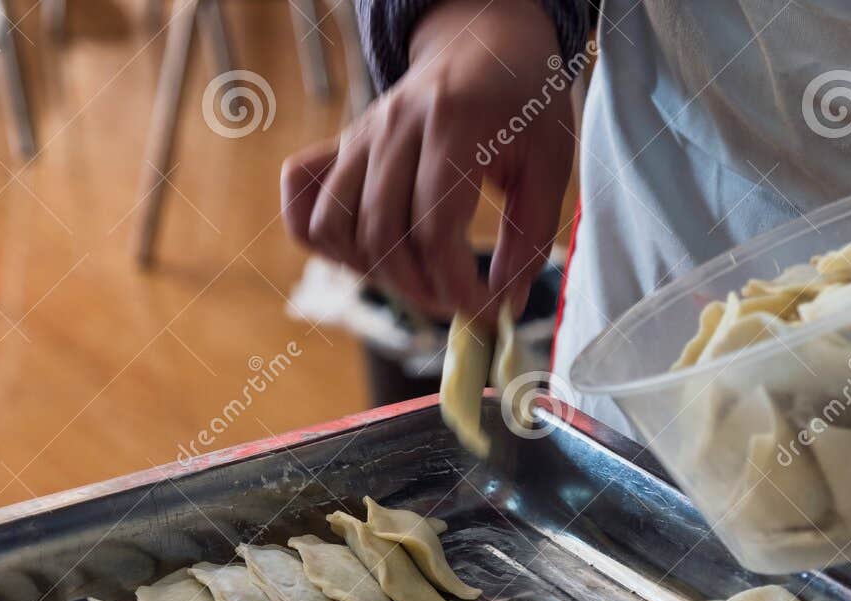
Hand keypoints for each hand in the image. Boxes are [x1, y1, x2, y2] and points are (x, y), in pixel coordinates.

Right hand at [280, 0, 576, 319]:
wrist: (484, 40)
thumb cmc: (523, 100)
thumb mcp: (551, 160)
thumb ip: (532, 234)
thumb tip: (505, 302)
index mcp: (454, 120)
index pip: (436, 229)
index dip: (457, 286)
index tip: (485, 310)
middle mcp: (394, 124)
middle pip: (381, 236)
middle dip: (420, 289)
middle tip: (455, 302)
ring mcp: (359, 133)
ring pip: (333, 225)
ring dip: (372, 272)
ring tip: (416, 279)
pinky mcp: (340, 142)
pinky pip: (300, 194)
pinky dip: (319, 234)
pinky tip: (363, 250)